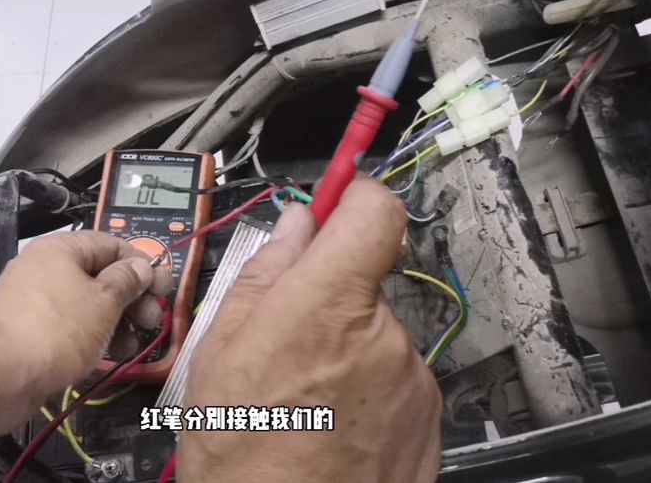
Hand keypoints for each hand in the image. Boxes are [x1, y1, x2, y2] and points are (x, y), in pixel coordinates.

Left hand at [0, 231, 172, 410]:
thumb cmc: (56, 329)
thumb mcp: (104, 301)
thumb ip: (128, 282)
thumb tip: (141, 267)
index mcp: (62, 251)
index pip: (112, 245)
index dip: (143, 265)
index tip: (166, 290)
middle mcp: (47, 272)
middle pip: (101, 277)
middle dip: (132, 299)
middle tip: (153, 321)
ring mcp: (36, 305)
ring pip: (87, 307)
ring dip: (116, 324)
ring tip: (134, 346)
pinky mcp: (31, 337)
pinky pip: (71, 331)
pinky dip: (93, 340)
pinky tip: (109, 358)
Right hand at [181, 178, 441, 482]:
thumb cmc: (241, 452)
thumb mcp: (222, 347)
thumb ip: (267, 271)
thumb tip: (296, 225)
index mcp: (328, 304)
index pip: (373, 211)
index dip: (353, 198)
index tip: (335, 204)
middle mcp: (383, 335)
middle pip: (366, 280)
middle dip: (329, 298)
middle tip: (286, 341)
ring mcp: (413, 380)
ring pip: (378, 335)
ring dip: (347, 350)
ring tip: (303, 396)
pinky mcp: (428, 417)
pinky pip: (396, 379)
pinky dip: (368, 389)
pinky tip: (330, 422)